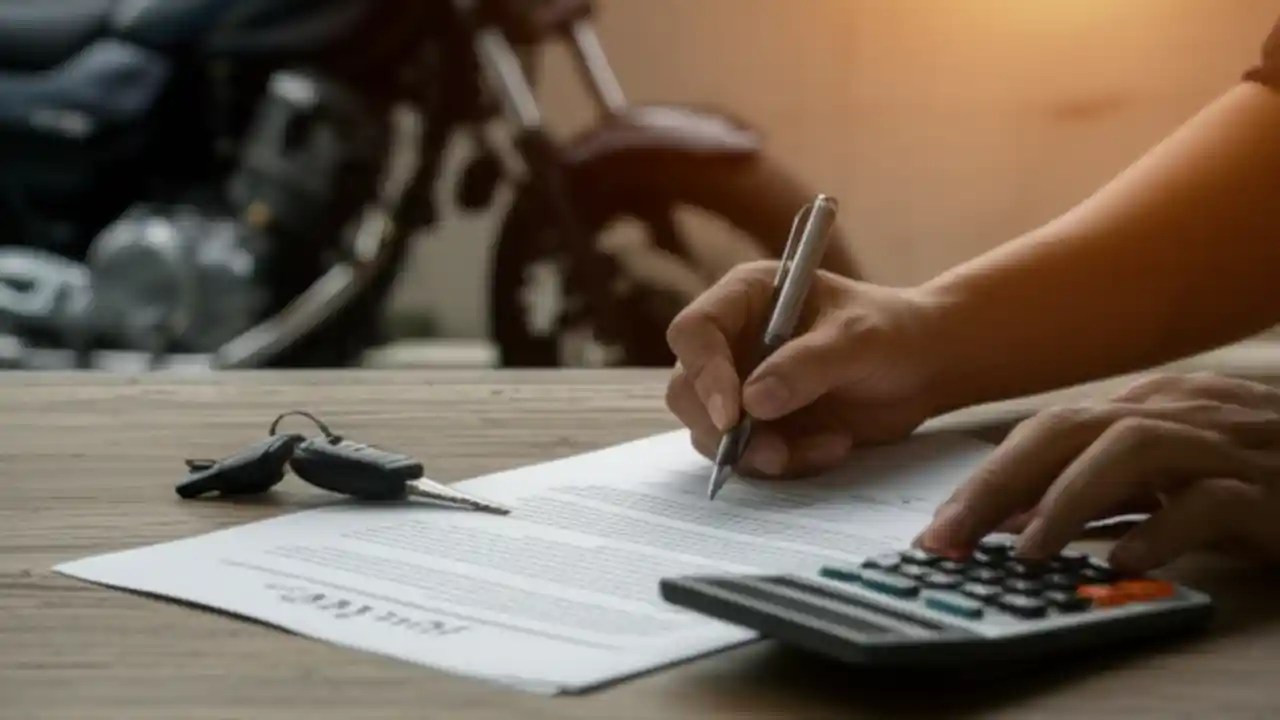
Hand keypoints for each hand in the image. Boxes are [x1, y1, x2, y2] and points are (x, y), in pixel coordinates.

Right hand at [664, 260, 946, 476]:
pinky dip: (787, 463)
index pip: (693, 333)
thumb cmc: (892, 333)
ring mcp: (740, 387)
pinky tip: (834, 447)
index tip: (734, 415)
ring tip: (826, 446)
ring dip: (759, 453)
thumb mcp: (858, 340)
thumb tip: (750, 402)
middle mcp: (731, 342)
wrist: (923, 367)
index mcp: (744, 298)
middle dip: (723, 429)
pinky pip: (748, 457)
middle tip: (773, 452)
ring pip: (711, 432)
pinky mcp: (759, 426)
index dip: (703, 374)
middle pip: (687, 390)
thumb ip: (806, 365)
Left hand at [916, 372, 1279, 572]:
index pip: (1047, 429)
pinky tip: (1122, 563)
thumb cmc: (1255, 477)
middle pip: (1070, 427)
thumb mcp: (1166, 481)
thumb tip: (1014, 522)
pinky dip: (1161, 530)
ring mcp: (1226, 446)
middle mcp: (1177, 414)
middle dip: (1000, 482)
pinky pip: (1211, 501)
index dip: (988, 476)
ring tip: (1028, 553)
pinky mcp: (1272, 489)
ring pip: (1133, 449)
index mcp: (1146, 407)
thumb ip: (1100, 494)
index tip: (940, 527)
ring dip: (1070, 499)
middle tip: (950, 539)